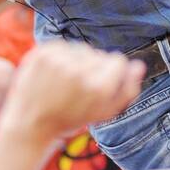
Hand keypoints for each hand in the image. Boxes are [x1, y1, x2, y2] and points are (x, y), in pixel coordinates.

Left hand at [0, 40, 144, 145]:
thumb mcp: (103, 113)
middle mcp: (79, 71)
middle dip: (93, 68)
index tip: (99, 83)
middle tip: (78, 88)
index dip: (111, 73)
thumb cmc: (70, 120)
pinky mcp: (42, 53)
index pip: (118, 61)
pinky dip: (61, 58)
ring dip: (77, 62)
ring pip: (81, 49)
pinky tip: (53, 75)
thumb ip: (127, 91)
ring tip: (64, 82)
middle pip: (100, 54)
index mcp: (97, 88)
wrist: (30, 123)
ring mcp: (59, 61)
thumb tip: (138, 66)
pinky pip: (63, 46)